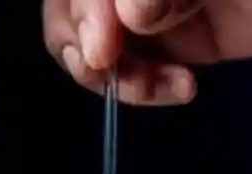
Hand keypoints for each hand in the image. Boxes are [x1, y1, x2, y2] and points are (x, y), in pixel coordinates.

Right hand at [41, 0, 251, 105]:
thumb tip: (127, 20)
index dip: (80, 10)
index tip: (103, 44)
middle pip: (70, 9)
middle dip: (83, 41)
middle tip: (111, 65)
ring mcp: (149, 0)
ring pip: (91, 42)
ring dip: (112, 73)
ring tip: (159, 85)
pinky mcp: (178, 34)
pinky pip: (134, 67)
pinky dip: (142, 87)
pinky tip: (181, 88)